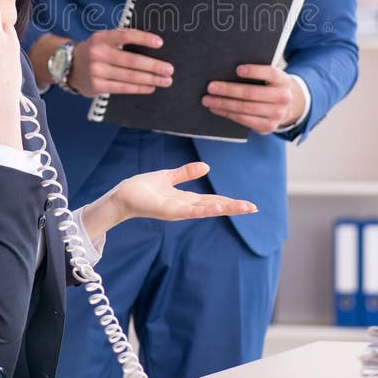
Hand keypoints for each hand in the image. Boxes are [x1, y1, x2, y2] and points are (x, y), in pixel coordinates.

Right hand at [67, 28, 173, 97]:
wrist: (68, 66)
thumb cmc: (95, 51)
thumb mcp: (103, 40)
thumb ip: (121, 40)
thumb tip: (152, 44)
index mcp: (102, 38)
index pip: (125, 35)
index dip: (143, 38)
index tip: (160, 42)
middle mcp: (98, 54)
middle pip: (131, 61)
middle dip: (153, 66)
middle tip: (169, 69)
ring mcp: (96, 71)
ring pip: (129, 77)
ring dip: (150, 79)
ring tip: (165, 80)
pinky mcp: (97, 86)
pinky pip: (122, 88)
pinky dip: (139, 88)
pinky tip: (150, 87)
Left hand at [80, 162, 256, 243]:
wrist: (123, 196)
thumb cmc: (143, 188)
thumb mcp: (169, 177)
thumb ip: (186, 173)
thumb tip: (206, 166)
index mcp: (186, 199)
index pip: (213, 199)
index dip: (230, 201)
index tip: (248, 203)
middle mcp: (185, 207)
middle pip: (214, 206)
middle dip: (233, 207)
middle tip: (254, 207)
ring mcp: (178, 210)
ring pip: (206, 209)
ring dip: (224, 208)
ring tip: (242, 207)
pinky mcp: (169, 211)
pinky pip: (189, 210)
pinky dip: (204, 208)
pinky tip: (217, 207)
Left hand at [201, 64, 305, 134]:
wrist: (289, 105)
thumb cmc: (271, 85)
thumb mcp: (271, 76)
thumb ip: (257, 72)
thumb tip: (228, 70)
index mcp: (283, 80)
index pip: (269, 73)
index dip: (254, 71)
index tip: (237, 69)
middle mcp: (283, 98)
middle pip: (251, 93)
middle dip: (228, 90)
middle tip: (211, 87)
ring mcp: (276, 114)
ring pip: (244, 108)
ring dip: (223, 104)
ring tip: (208, 100)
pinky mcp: (268, 126)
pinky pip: (244, 120)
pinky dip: (228, 114)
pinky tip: (216, 109)